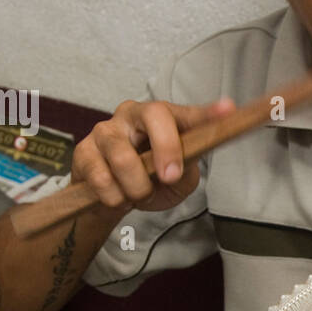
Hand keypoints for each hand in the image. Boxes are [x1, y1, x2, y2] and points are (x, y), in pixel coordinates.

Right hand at [70, 96, 235, 213]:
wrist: (110, 200)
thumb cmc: (148, 182)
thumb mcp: (176, 182)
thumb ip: (184, 171)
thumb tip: (181, 167)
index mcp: (162, 119)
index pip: (188, 113)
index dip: (207, 113)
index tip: (228, 110)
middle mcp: (133, 115)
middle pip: (154, 116)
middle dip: (167, 149)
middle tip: (169, 178)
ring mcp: (105, 130)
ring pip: (125, 158)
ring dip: (137, 188)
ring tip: (138, 194)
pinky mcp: (83, 151)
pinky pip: (102, 179)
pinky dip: (115, 197)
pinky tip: (117, 196)